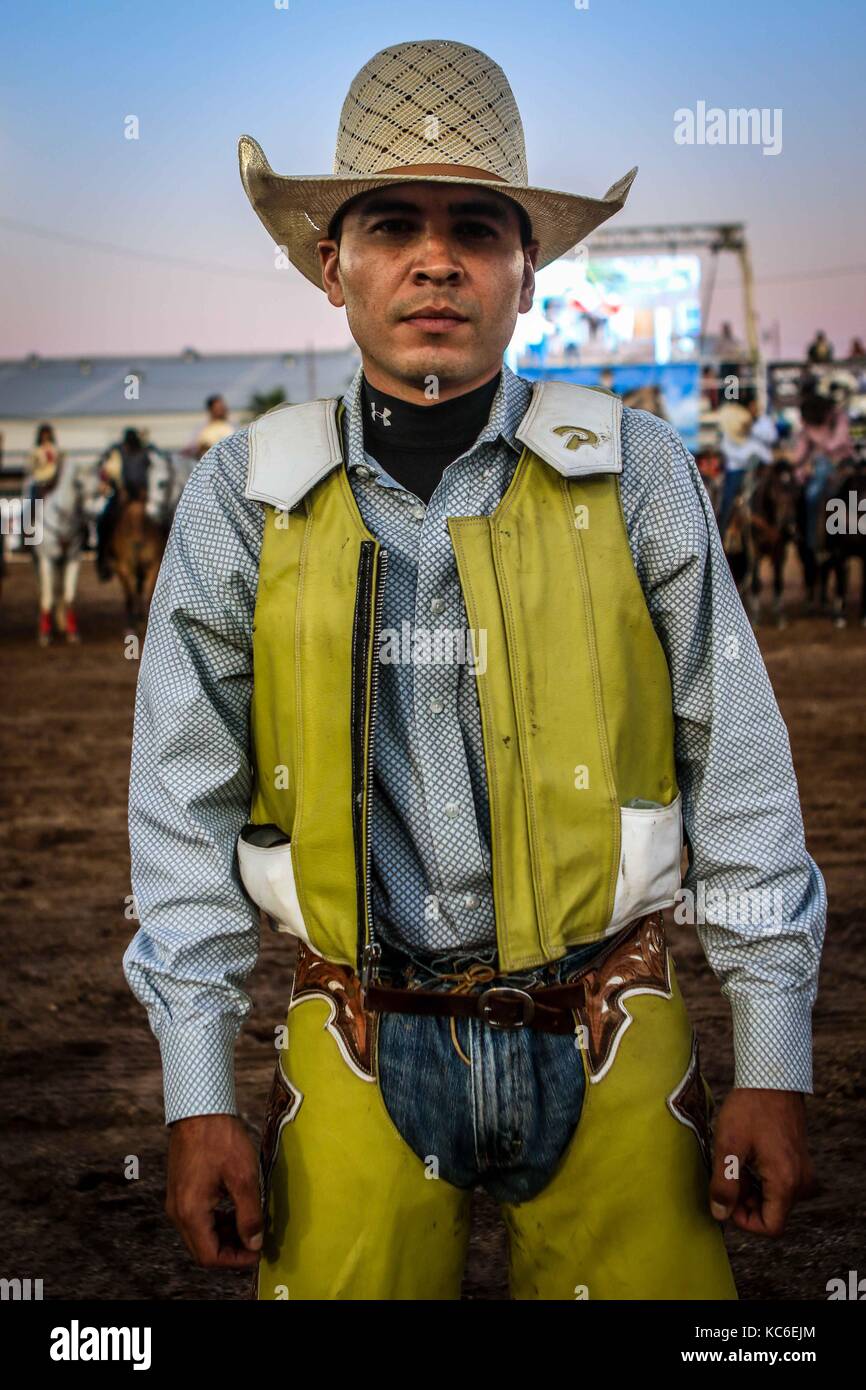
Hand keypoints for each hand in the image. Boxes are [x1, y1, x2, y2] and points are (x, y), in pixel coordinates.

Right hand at [166, 1114, 262, 1267]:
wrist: (199, 1109)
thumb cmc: (220, 1138)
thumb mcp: (243, 1177)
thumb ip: (250, 1214)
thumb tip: (254, 1243)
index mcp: (190, 1212)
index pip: (210, 1256)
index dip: (236, 1260)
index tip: (258, 1252)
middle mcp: (178, 1211)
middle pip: (203, 1249)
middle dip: (231, 1250)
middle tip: (257, 1241)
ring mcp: (177, 1201)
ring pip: (200, 1234)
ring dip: (225, 1236)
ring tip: (251, 1226)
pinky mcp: (181, 1190)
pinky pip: (198, 1218)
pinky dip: (217, 1221)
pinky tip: (237, 1210)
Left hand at [709, 1088, 817, 1236]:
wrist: (771, 1079)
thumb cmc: (750, 1108)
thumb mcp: (729, 1145)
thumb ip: (724, 1183)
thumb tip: (720, 1213)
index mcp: (785, 1182)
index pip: (770, 1227)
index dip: (744, 1220)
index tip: (726, 1198)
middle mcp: (800, 1182)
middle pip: (772, 1213)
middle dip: (745, 1202)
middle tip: (726, 1176)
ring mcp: (802, 1172)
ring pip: (775, 1199)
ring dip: (752, 1190)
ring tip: (735, 1163)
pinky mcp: (799, 1162)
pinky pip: (780, 1184)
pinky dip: (761, 1179)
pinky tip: (746, 1157)